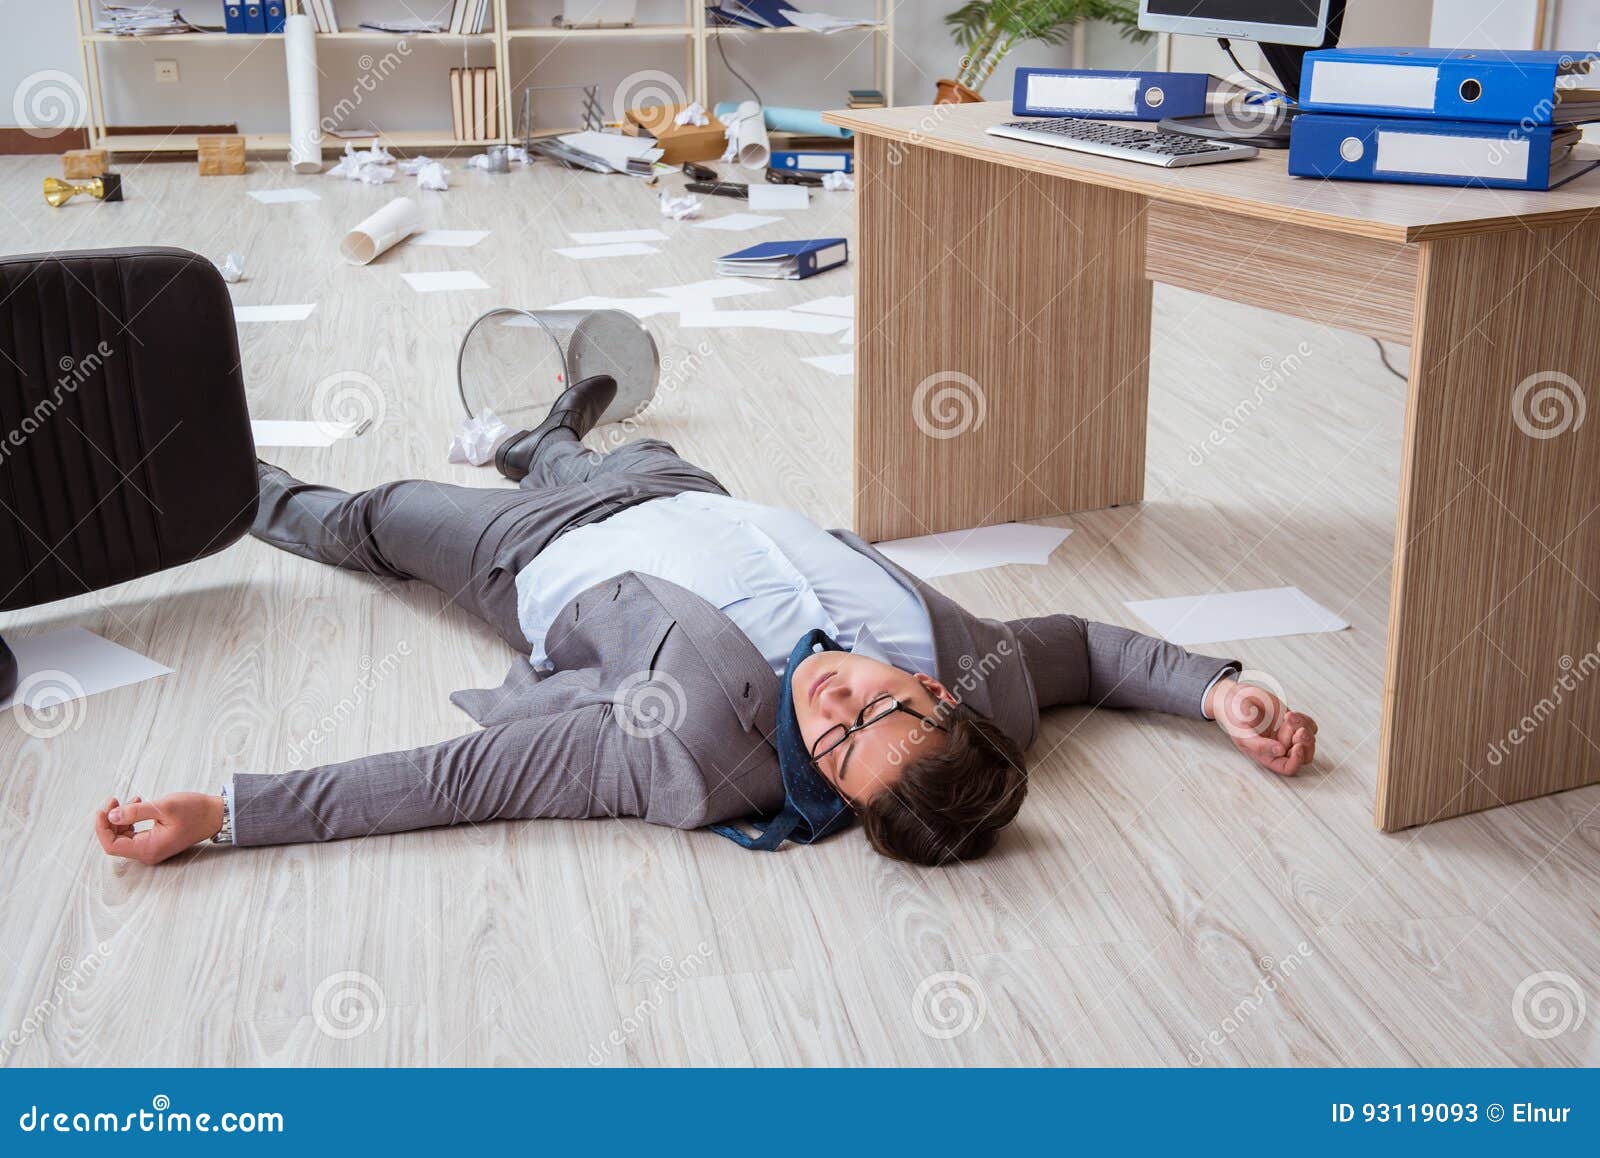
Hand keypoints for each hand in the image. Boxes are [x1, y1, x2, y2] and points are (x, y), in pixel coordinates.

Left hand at [94, 793, 223, 864]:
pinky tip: (138, 805)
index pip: (112, 845)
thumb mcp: (164, 807)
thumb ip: (135, 812)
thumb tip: (111, 816)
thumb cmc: (195, 811)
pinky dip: (131, 820)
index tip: (103, 809)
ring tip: (129, 800)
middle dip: (111, 820)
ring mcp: (152, 848)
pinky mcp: (155, 842)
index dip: (102, 827)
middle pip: (116, 841)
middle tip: (114, 800)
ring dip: (121, 819)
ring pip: (124, 837)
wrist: (215, 815)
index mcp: (149, 848)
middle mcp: (148, 853)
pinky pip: (134, 834)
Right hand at [1206, 677, 1316, 776]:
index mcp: (1267, 756)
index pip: (1288, 767)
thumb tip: (1279, 752)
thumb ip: (1259, 745)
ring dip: (1303, 728)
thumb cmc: (1235, 718)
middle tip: (1298, 730)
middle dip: (1304, 743)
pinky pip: (1310, 726)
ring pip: (1309, 741)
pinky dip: (1305, 720)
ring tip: (1289, 716)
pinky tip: (1291, 714)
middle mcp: (1279, 747)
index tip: (1297, 747)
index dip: (1296, 760)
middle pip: (1304, 756)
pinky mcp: (1292, 722)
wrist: (1236, 697)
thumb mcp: (1242, 734)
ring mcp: (1287, 734)